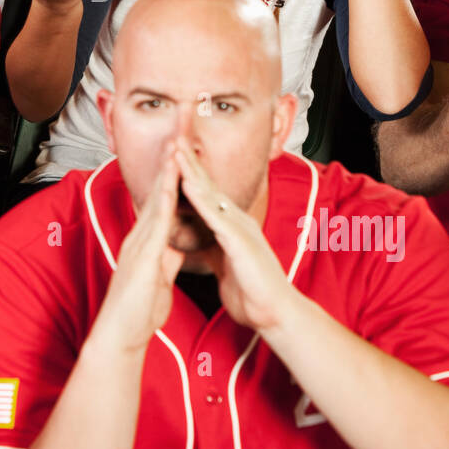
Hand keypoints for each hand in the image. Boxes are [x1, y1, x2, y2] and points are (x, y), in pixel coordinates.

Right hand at [94, 148, 183, 353]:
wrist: (122, 333)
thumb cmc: (139, 309)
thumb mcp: (158, 276)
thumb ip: (164, 257)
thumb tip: (173, 246)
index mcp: (148, 239)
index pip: (165, 197)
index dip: (175, 171)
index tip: (184, 147)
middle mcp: (141, 234)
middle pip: (159, 188)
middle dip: (170, 158)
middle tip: (179, 128)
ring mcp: (140, 241)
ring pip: (156, 198)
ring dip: (167, 170)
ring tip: (176, 142)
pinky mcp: (143, 254)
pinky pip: (156, 222)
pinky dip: (164, 200)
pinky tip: (170, 183)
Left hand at [174, 138, 291, 330]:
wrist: (274, 313)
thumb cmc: (251, 290)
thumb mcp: (227, 261)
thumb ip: (216, 244)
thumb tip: (204, 237)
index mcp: (231, 226)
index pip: (206, 194)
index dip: (190, 173)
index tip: (174, 153)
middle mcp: (236, 221)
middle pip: (208, 185)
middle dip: (190, 160)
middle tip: (175, 135)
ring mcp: (239, 228)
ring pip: (211, 194)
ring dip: (192, 171)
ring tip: (177, 149)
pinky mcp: (240, 242)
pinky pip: (216, 216)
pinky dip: (200, 199)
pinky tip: (188, 185)